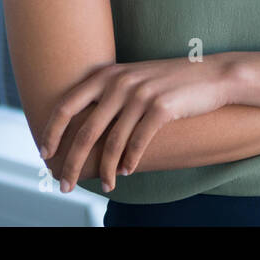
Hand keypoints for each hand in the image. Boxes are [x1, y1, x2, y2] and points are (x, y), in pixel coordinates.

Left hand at [38, 55, 233, 193]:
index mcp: (108, 74)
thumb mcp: (136, 79)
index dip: (51, 132)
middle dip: (71, 162)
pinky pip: (137, 143)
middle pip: (85, 131)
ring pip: (111, 143)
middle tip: (64, 184)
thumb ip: (110, 94)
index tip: (45, 154)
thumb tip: (83, 128)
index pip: (66, 105)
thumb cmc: (172, 81)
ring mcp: (141, 94)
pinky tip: (126, 170)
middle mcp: (120, 82)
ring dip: (105, 170)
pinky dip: (129, 161)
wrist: (214, 75)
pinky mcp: (161, 107)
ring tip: (106, 185)